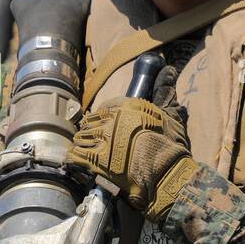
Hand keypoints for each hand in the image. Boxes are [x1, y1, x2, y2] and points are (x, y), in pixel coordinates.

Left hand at [64, 95, 199, 219]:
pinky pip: (76, 155)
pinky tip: (73, 158)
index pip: (106, 107)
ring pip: (82, 137)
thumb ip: (164, 93)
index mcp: (127, 108)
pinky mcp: (96, 160)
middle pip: (91, 122)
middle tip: (89, 134)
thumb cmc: (171, 146)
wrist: (166, 172)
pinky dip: (73, 157)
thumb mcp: (170, 115)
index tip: (101, 120)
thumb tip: (168, 71)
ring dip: (81, 142)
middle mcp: (111, 121)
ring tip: (81, 146)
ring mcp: (102, 140)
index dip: (102, 115)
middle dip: (90, 128)